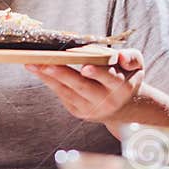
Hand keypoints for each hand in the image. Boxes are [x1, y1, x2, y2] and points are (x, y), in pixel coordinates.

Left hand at [26, 49, 144, 122]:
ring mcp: (89, 108)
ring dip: (48, 77)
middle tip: (47, 64)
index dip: (98, 73)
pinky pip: (61, 94)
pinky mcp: (77, 111)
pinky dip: (48, 81)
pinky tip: (36, 69)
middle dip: (64, 75)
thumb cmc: (125, 77)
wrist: (123, 106)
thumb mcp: (136, 66)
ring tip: (32, 64)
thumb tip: (120, 57)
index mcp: (121, 87)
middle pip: (82, 87)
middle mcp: (105, 100)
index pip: (110, 79)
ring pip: (67, 91)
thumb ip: (131, 58)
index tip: (86, 67)